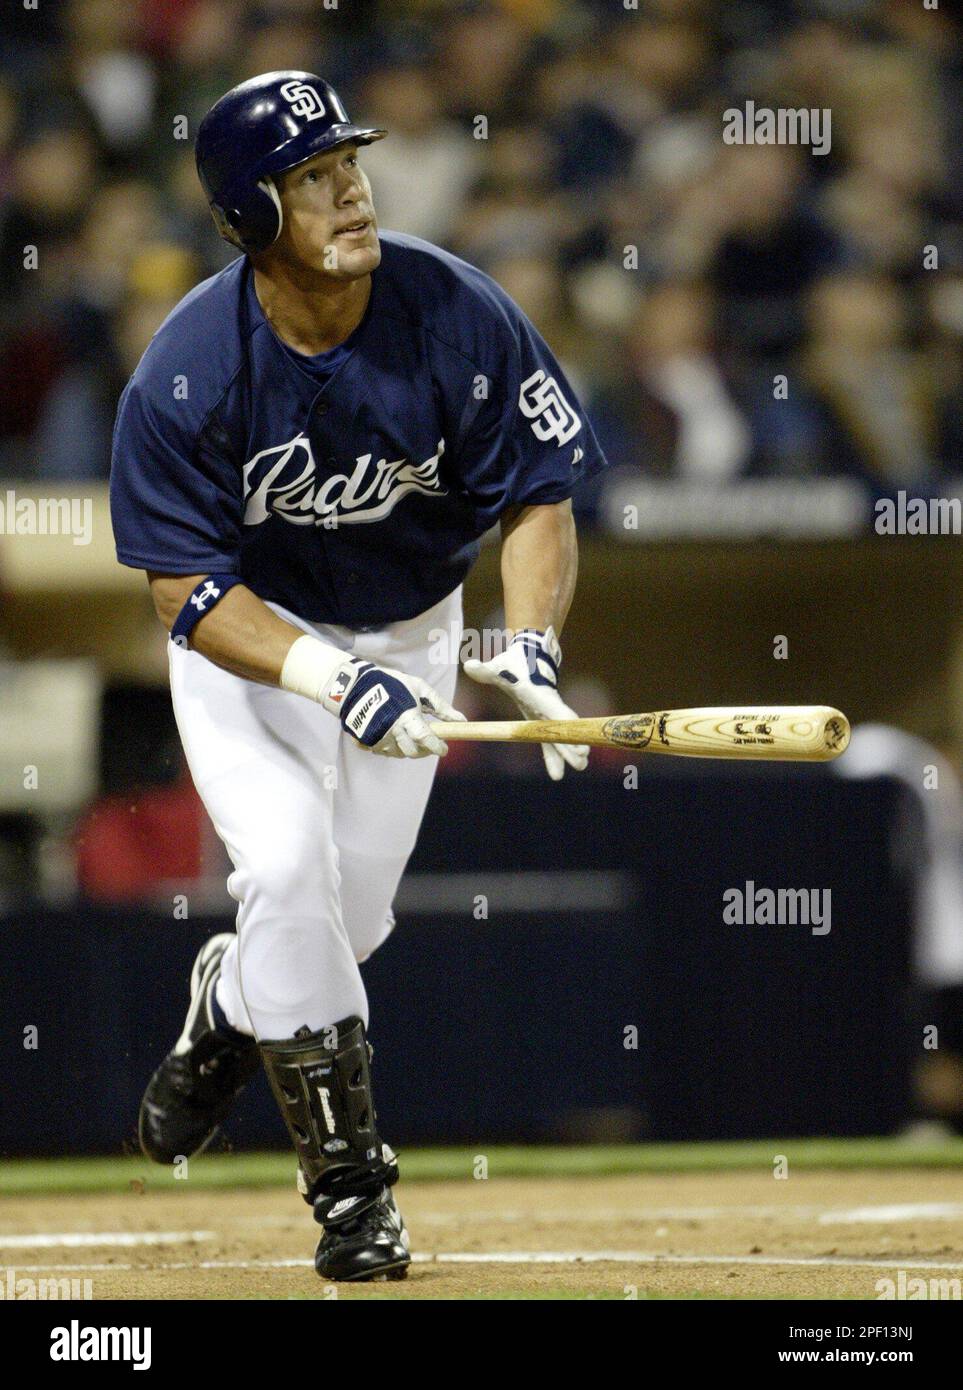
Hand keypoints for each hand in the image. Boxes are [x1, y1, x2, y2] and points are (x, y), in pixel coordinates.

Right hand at [322, 657, 463, 757]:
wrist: (354, 685)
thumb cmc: (390, 683)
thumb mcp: (419, 688)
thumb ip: (440, 706)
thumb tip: (461, 720)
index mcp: (406, 716)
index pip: (425, 738)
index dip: (437, 747)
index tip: (444, 749)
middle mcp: (391, 731)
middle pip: (412, 752)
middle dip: (424, 751)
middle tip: (428, 743)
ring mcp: (377, 739)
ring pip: (398, 754)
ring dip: (408, 748)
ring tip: (410, 735)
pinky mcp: (365, 742)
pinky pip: (383, 752)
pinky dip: (391, 747)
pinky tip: (394, 736)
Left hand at [462, 627, 588, 780]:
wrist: (528, 658)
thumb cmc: (515, 664)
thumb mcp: (499, 667)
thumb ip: (485, 670)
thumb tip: (470, 666)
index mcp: (540, 695)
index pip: (557, 710)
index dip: (566, 723)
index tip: (575, 731)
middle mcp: (549, 706)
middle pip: (563, 728)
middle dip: (573, 743)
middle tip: (583, 759)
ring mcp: (548, 715)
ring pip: (559, 737)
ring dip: (568, 753)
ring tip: (581, 767)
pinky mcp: (544, 721)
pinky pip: (550, 741)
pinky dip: (555, 755)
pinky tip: (558, 772)